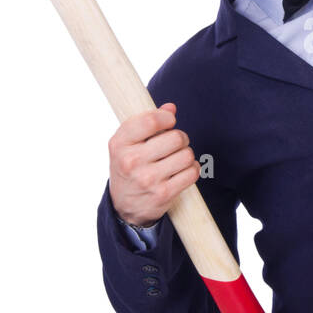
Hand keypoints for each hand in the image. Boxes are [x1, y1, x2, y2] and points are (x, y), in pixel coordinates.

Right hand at [108, 102, 199, 226]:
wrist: (124, 205)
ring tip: (176, 159)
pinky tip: (182, 171)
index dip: (167, 117)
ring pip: (187, 155)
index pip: (150, 120)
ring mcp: (147, 179)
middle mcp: (131, 161)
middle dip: (180, 138)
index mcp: (120, 144)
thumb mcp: (127, 143)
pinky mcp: (163, 194)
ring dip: (186, 155)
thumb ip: (147, 122)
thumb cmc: (128, 167)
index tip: (169, 121)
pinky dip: (192, 169)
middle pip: (176, 137)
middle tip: (174, 144)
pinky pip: (192, 173)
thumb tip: (171, 107)